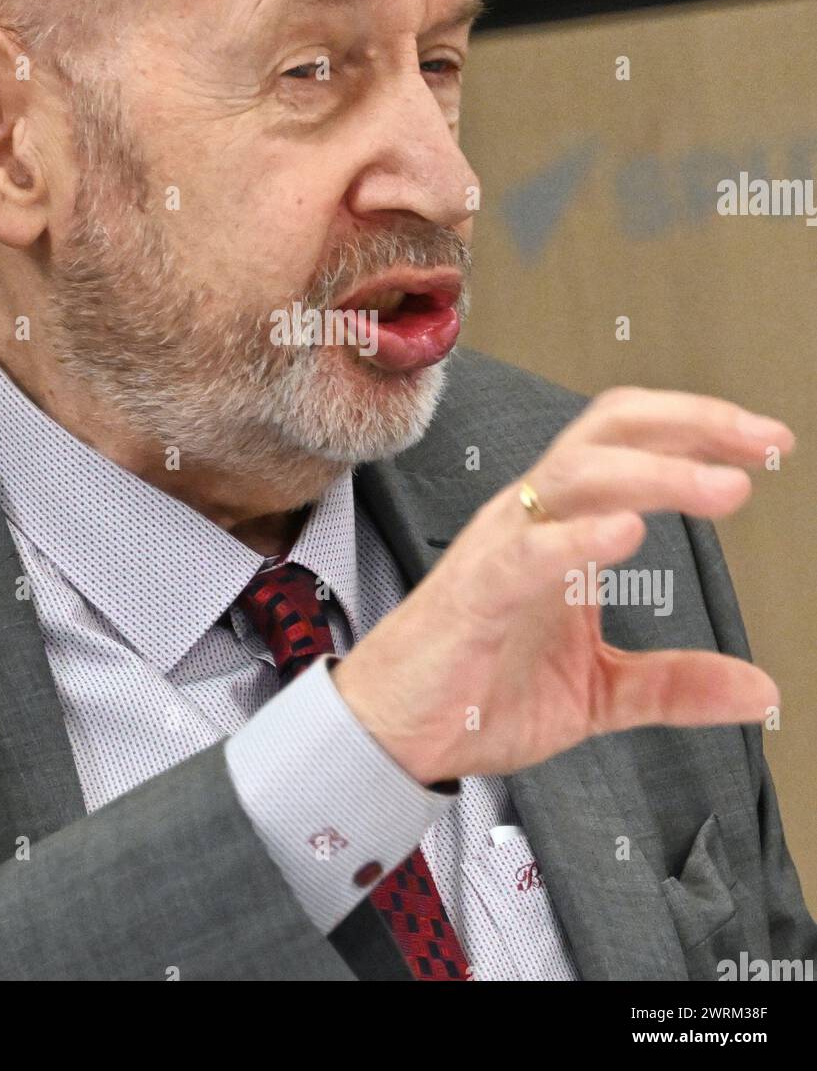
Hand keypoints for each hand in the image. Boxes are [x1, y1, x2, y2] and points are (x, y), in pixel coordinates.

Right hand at [332, 387, 792, 783]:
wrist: (394, 737)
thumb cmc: (477, 693)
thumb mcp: (598, 693)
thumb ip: (676, 684)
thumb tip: (759, 688)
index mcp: (562, 531)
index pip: (630, 447)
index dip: (698, 432)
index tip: (766, 443)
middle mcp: (532, 523)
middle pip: (608, 434)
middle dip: (691, 425)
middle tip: (761, 442)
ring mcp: (500, 552)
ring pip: (575, 476)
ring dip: (656, 474)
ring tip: (721, 488)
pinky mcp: (473, 596)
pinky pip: (523, 552)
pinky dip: (576, 538)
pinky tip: (626, 534)